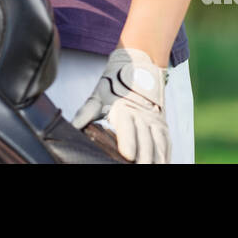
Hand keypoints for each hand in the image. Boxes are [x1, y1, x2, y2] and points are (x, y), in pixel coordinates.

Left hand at [70, 47, 170, 162]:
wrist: (137, 68)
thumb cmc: (113, 85)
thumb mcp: (97, 97)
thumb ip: (85, 113)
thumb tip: (72, 126)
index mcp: (124, 108)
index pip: (128, 127)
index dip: (129, 141)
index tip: (128, 156)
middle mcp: (142, 115)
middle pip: (146, 140)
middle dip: (144, 158)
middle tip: (140, 168)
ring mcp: (154, 120)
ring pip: (158, 143)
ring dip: (157, 158)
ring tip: (154, 169)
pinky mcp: (162, 124)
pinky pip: (166, 142)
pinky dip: (166, 155)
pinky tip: (163, 164)